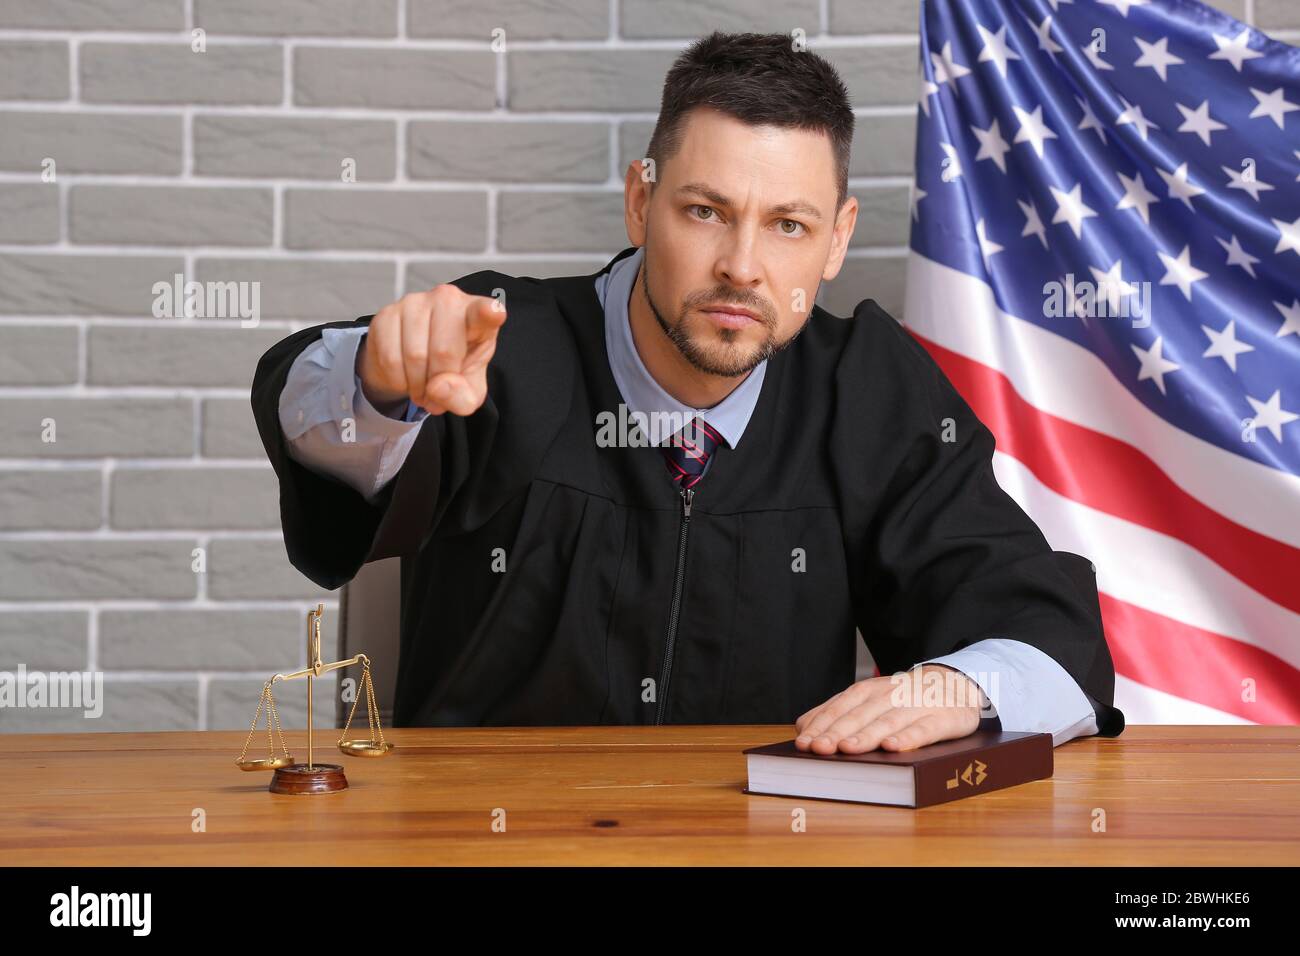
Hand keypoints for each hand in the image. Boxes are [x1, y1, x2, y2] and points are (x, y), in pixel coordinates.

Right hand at [357, 284, 506, 416]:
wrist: (413, 364)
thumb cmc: (452, 368)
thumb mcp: (468, 392)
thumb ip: (463, 397)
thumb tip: (438, 387)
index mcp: (478, 316)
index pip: (484, 312)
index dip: (489, 313)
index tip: (494, 313)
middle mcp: (447, 300)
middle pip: (444, 351)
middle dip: (438, 381)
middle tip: (437, 390)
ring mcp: (414, 302)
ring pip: (414, 356)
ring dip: (416, 384)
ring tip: (422, 386)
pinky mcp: (386, 313)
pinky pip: (390, 358)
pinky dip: (397, 380)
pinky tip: (405, 377)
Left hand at [793, 664, 984, 754]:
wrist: (953, 685)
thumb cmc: (902, 700)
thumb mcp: (869, 700)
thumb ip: (838, 712)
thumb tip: (803, 727)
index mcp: (868, 691)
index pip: (839, 708)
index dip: (820, 725)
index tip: (803, 743)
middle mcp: (889, 696)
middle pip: (860, 716)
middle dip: (837, 732)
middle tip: (819, 749)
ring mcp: (916, 706)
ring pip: (888, 722)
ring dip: (867, 736)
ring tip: (848, 749)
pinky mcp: (942, 719)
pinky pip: (924, 729)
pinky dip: (908, 738)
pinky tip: (893, 748)